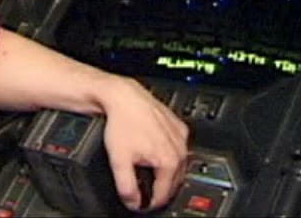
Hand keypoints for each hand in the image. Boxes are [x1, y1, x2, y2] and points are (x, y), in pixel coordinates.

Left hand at [98, 75, 189, 211]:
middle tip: (146, 193)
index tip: (142, 205)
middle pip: (174, 182)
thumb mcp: (119, 161)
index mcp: (169, 161)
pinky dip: (171, 155)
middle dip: (161, 190)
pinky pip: (180, 148)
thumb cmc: (122, 122)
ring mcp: (181, 136)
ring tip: (152, 176)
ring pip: (180, 165)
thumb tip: (132, 202)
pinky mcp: (179, 125)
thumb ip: (127, 187)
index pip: (164, 195)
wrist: (123, 96)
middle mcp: (179, 149)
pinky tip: (158, 153)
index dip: (151, 204)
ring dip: (168, 174)